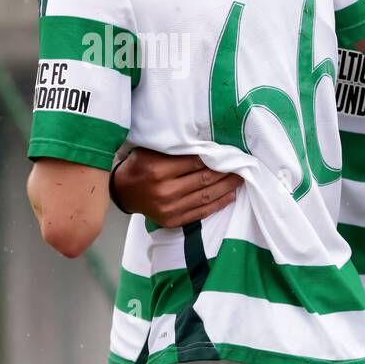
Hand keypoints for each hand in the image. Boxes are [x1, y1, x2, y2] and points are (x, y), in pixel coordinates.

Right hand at [112, 148, 241, 226]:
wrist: (124, 191)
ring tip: (239, 179)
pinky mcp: (172, 220)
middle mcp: (165, 191)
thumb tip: (205, 143)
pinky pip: (200, 212)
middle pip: (203, 179)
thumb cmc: (140, 165)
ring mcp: (169, 208)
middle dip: (225, 172)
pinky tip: (230, 196)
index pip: (195, 162)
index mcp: (159, 170)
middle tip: (240, 165)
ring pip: (205, 196)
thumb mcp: (151, 150)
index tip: (229, 153)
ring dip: (226, 188)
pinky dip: (218, 204)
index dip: (214, 157)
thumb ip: (175, 147)